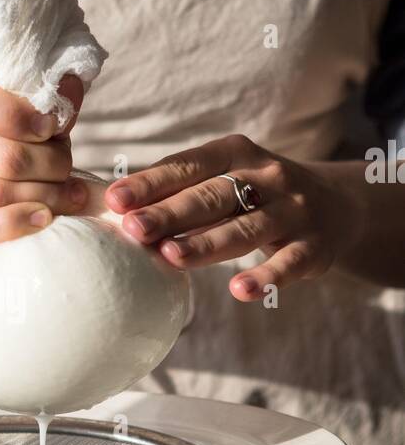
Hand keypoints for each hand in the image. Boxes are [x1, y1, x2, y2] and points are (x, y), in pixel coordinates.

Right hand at [0, 72, 86, 262]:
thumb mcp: (26, 128)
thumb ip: (49, 110)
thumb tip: (71, 85)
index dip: (19, 114)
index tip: (50, 127)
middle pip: (6, 155)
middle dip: (50, 165)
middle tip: (64, 171)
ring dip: (45, 197)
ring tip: (65, 197)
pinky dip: (19, 222)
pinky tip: (43, 218)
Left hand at [105, 134, 364, 299]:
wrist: (339, 205)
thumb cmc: (256, 193)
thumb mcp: (224, 177)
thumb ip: (176, 190)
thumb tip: (106, 206)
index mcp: (236, 152)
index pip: (187, 166)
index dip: (151, 183)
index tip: (114, 200)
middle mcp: (267, 176)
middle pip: (212, 197)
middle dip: (170, 213)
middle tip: (133, 230)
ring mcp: (293, 211)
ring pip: (245, 229)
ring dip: (207, 244)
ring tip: (171, 257)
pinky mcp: (314, 248)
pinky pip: (288, 264)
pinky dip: (265, 278)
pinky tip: (240, 291)